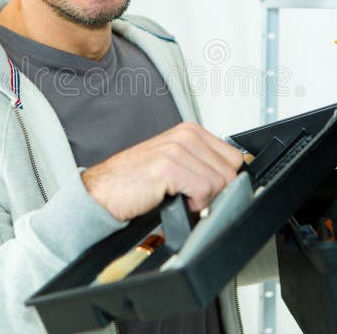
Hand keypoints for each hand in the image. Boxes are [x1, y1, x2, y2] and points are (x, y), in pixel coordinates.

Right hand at [81, 122, 243, 220]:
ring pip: (220, 182)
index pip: (234, 157)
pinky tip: (175, 200)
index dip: (224, 180)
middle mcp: (185, 135)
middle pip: (230, 171)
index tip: (206, 190)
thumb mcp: (175, 166)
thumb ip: (201, 165)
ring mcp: (177, 149)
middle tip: (191, 197)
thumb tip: (230, 181)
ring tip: (180, 198)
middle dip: (216, 192)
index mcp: (189, 132)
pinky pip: (204, 190)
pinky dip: (194, 204)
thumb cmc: (134, 182)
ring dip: (203, 199)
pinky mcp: (169, 166)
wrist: (102, 192)